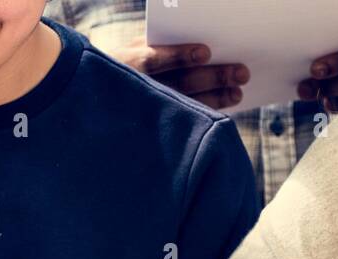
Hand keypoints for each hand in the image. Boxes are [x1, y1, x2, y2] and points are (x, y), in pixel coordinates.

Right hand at [98, 35, 247, 109]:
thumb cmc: (121, 68)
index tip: (205, 52)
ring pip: (182, 107)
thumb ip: (157, 48)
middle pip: (176, 84)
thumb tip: (203, 49)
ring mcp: (142, 113)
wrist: (95, 105)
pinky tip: (220, 114)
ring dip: (214, 99)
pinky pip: (181, 124)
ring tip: (237, 93)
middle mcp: (133, 90)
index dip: (178, 56)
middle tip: (242, 72)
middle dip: (212, 78)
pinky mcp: (149, 131)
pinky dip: (202, 117)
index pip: (151, 60)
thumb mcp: (131, 53)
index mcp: (125, 64)